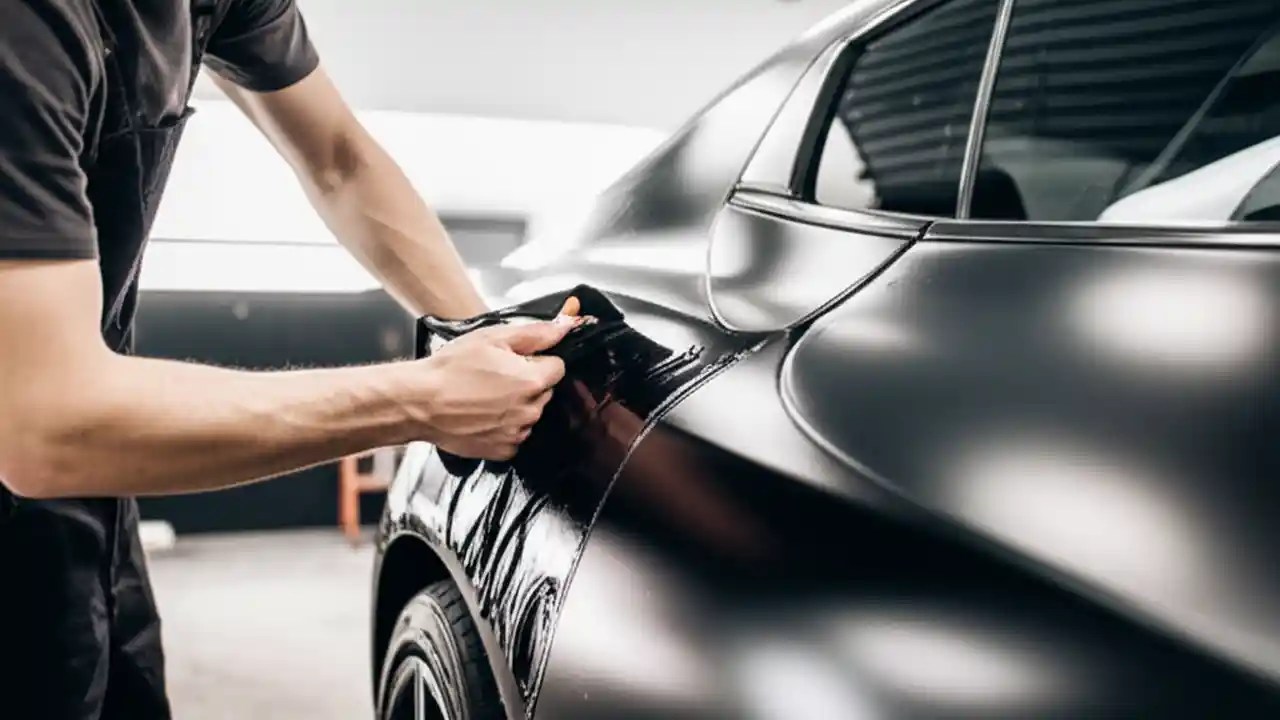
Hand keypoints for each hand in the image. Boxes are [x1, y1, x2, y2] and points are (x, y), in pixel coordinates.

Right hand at [416, 314, 578, 459]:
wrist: (419, 402)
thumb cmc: (451, 368)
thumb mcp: (493, 337)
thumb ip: (536, 333)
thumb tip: (567, 326)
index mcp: (533, 381)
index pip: (557, 366)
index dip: (537, 360)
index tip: (515, 360)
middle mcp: (530, 411)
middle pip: (544, 391)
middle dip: (527, 382)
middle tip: (495, 375)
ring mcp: (517, 434)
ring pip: (529, 413)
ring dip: (516, 404)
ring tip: (484, 395)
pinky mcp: (503, 450)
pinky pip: (514, 435)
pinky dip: (503, 426)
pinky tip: (482, 414)